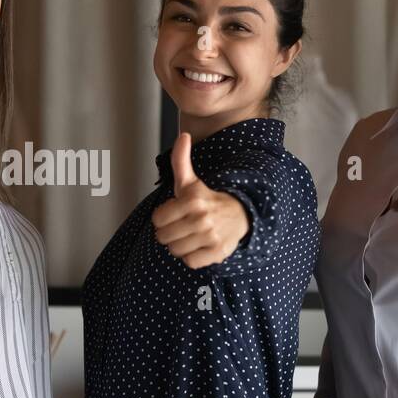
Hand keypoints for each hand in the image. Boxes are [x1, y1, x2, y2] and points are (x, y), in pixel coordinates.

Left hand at [151, 131, 249, 269]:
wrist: (240, 214)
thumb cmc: (207, 199)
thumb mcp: (191, 181)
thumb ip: (180, 160)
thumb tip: (183, 136)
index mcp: (192, 200)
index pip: (157, 220)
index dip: (163, 218)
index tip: (175, 213)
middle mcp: (201, 219)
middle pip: (163, 237)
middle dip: (170, 233)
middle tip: (182, 226)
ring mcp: (210, 237)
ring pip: (175, 251)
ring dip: (180, 245)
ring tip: (191, 235)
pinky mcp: (217, 253)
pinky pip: (190, 262)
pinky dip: (192, 257)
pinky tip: (200, 245)